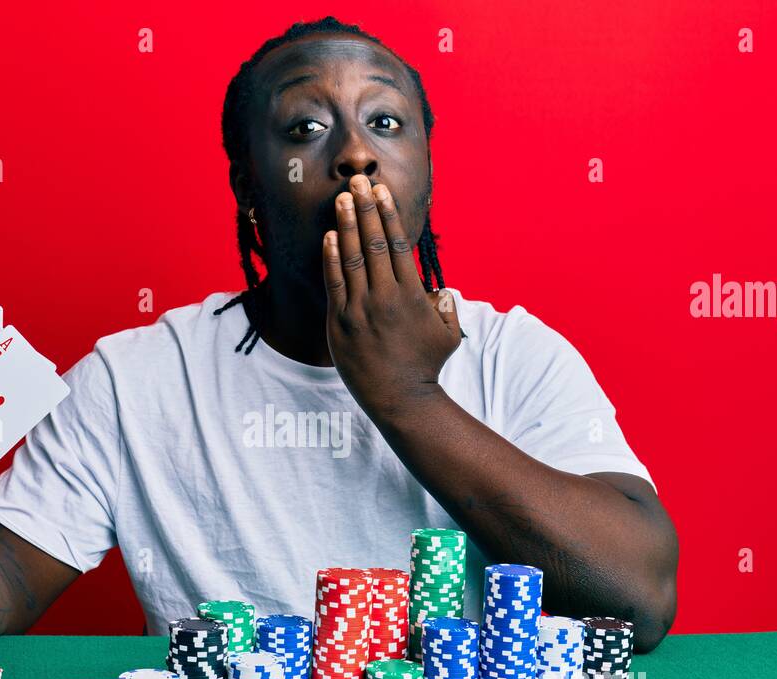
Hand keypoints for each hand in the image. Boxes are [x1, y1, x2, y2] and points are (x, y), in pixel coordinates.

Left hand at [322, 173, 460, 417]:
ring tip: (341, 197)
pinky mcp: (340, 324)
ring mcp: (361, 310)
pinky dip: (331, 258)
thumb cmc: (425, 367)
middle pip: (374, 242)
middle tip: (357, 180)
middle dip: (365, 208)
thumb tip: (441, 290)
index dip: (389, 214)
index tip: (382, 191)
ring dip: (347, 224)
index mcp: (412, 295)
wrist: (401, 400)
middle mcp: (386, 297)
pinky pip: (334, 284)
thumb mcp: (448, 334)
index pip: (397, 244)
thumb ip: (446, 307)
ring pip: (353, 257)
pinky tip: (328, 235)